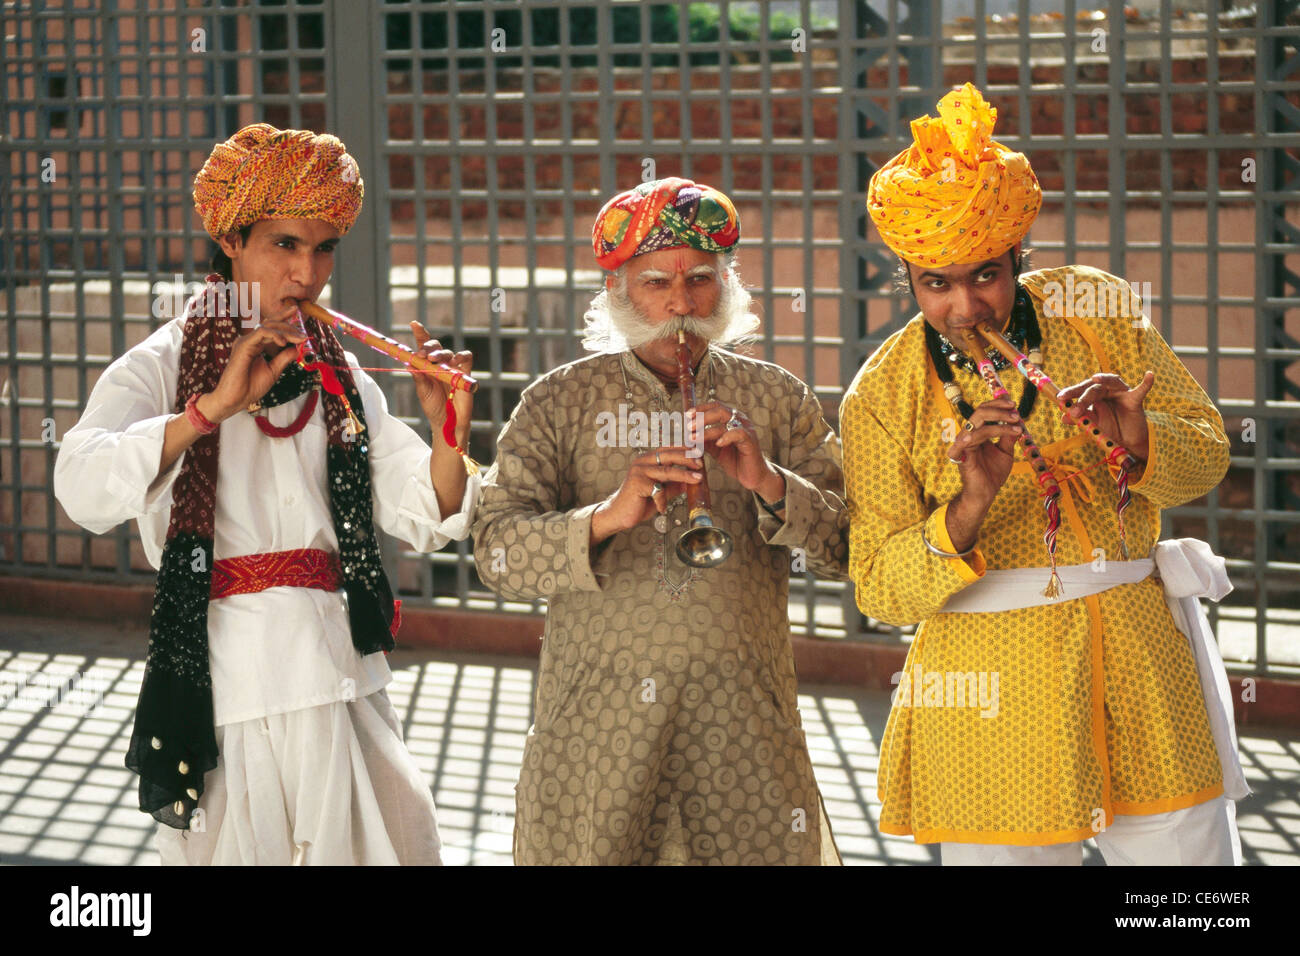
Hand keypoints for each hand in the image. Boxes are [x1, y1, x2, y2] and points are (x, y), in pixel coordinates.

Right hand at [202, 319, 306, 421]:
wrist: (236, 399)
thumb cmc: (251, 387)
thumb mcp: (273, 370)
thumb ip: (284, 358)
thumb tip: (297, 349)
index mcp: (256, 344)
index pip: (270, 326)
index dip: (283, 317)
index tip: (296, 311)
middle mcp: (250, 340)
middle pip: (271, 324)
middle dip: (289, 326)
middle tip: (303, 334)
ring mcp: (245, 341)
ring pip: (268, 327)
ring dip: (286, 331)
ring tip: (299, 338)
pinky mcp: (243, 345)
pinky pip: (261, 333)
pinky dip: (274, 335)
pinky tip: (284, 342)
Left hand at [409, 320, 473, 446]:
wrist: (447, 422)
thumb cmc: (433, 407)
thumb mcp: (422, 391)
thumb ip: (418, 377)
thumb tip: (408, 362)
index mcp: (427, 366)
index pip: (424, 346)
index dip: (420, 333)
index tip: (414, 324)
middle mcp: (440, 364)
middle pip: (436, 347)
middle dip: (429, 346)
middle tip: (422, 354)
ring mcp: (453, 368)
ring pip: (449, 352)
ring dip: (441, 353)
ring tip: (433, 360)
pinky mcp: (465, 374)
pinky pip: (466, 359)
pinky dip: (461, 356)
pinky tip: (454, 361)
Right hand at [590, 446, 702, 544]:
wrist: (618, 515)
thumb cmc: (638, 502)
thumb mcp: (660, 492)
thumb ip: (672, 485)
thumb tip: (690, 482)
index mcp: (647, 460)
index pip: (668, 450)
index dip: (684, 450)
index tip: (700, 452)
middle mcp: (642, 462)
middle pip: (668, 456)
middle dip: (687, 458)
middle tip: (700, 463)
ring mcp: (638, 472)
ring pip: (666, 471)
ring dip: (684, 475)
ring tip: (697, 479)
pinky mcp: (637, 484)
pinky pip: (658, 490)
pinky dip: (663, 500)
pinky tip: (663, 508)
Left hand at [688, 402, 781, 496]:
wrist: (752, 476)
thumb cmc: (734, 460)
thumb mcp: (715, 448)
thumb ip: (704, 440)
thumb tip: (687, 434)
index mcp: (731, 418)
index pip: (715, 406)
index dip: (700, 409)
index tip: (686, 415)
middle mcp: (740, 420)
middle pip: (719, 410)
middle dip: (701, 417)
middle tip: (688, 427)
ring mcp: (746, 429)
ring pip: (726, 421)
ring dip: (707, 430)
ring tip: (694, 438)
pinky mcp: (751, 440)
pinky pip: (738, 434)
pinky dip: (726, 437)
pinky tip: (717, 444)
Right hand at [945, 395, 1023, 513]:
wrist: (986, 493)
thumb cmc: (993, 473)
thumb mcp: (1005, 452)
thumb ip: (1008, 437)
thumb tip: (1017, 421)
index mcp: (978, 432)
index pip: (984, 410)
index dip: (998, 405)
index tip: (1014, 405)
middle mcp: (969, 435)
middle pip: (980, 412)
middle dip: (999, 410)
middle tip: (1016, 414)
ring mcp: (964, 444)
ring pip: (978, 424)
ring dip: (1000, 423)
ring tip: (1016, 428)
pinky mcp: (961, 455)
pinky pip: (965, 442)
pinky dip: (973, 436)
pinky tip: (984, 434)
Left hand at [1056, 371, 1153, 463]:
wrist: (1127, 441)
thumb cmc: (1109, 428)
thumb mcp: (1093, 425)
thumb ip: (1080, 419)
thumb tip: (1063, 417)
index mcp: (1094, 395)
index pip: (1081, 390)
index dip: (1070, 392)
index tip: (1059, 398)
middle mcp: (1107, 391)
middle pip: (1094, 387)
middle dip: (1083, 396)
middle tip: (1072, 407)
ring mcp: (1122, 393)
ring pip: (1111, 383)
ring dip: (1104, 380)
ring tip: (1095, 377)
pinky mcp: (1135, 400)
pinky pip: (1141, 390)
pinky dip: (1146, 383)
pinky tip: (1150, 374)